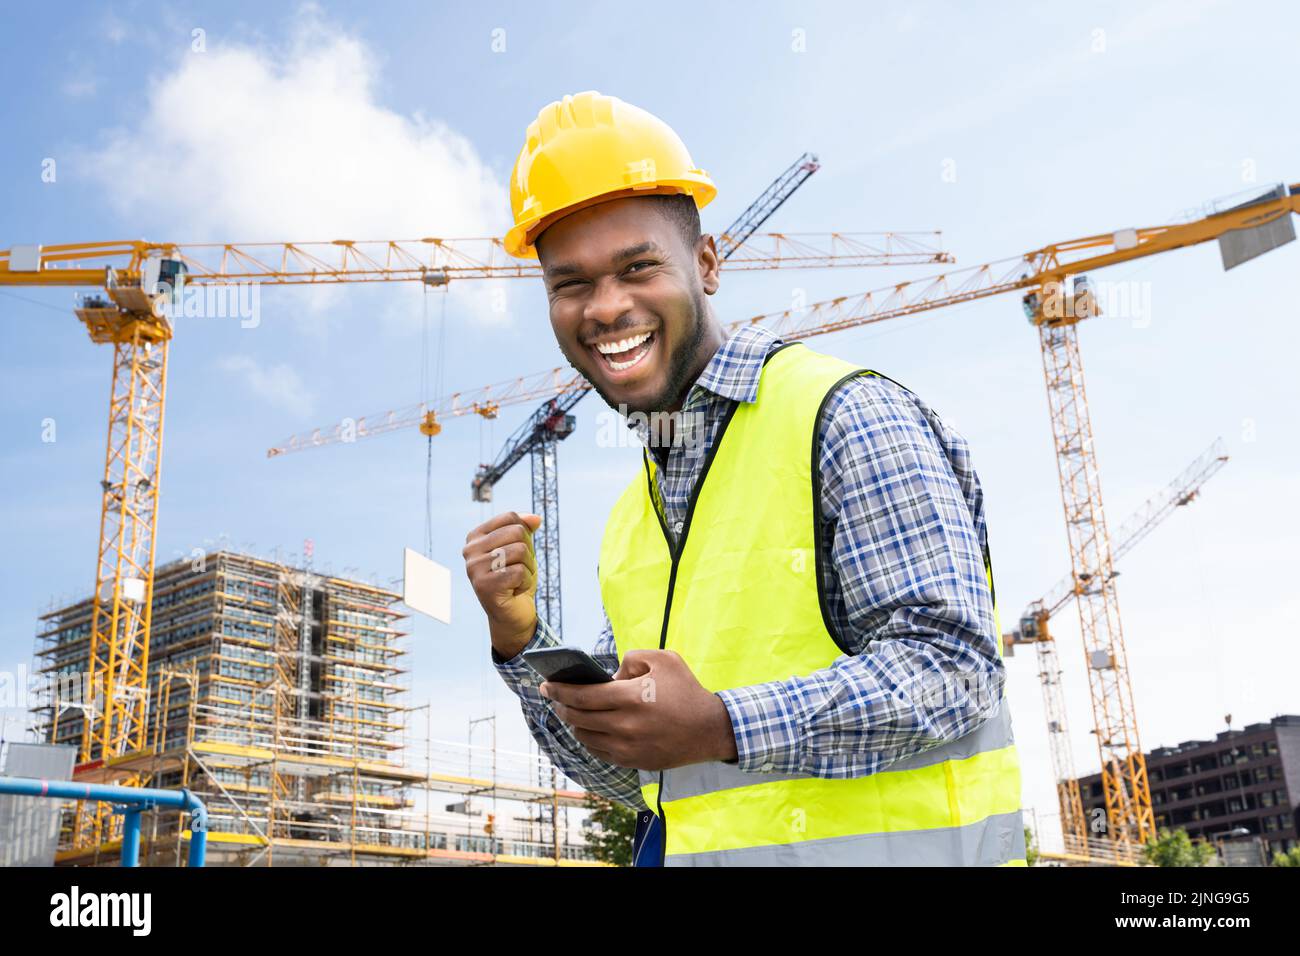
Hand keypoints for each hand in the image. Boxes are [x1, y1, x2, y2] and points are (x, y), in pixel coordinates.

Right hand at [463, 511, 541, 658]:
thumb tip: (537, 518)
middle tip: (518, 569)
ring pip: (520, 551)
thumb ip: (526, 529)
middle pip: (517, 532)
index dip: (524, 534)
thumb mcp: (523, 549)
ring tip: (516, 580)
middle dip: (528, 552)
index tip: (516, 553)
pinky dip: (525, 582)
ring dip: (527, 568)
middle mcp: (469, 550)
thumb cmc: (516, 578)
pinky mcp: (483, 586)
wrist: (513, 613)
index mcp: (475, 537)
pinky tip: (514, 591)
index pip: (510, 517)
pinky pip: (519, 571)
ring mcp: (474, 568)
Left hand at [540, 649, 738, 769]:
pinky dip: (588, 739)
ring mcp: (628, 748)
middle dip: (560, 706)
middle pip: (578, 717)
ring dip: (573, 723)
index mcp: (631, 698)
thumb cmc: (686, 691)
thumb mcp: (664, 659)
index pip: (582, 696)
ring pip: (585, 737)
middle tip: (552, 697)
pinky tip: (588, 729)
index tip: (546, 685)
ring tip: (570, 712)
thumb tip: (608, 673)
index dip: (559, 690)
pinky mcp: (633, 762)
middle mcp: (625, 725)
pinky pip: (599, 752)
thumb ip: (631, 658)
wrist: (710, 730)